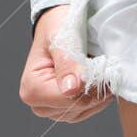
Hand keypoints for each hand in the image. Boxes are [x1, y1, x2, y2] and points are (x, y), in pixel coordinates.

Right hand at [18, 4, 114, 122]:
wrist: (58, 25)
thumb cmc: (57, 27)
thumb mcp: (62, 38)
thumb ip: (67, 63)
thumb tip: (72, 90)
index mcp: (32, 89)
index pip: (68, 99)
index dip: (89, 85)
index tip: (102, 68)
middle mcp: (38, 104)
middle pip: (76, 107)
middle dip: (94, 89)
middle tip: (105, 67)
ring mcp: (52, 109)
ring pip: (83, 112)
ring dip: (98, 93)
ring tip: (101, 71)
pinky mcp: (65, 109)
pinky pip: (86, 111)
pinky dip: (97, 98)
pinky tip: (99, 80)